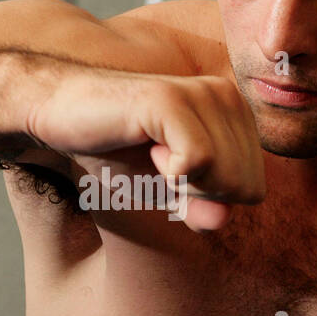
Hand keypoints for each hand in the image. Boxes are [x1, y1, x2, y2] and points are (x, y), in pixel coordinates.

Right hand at [28, 69, 265, 231]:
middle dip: (201, 194)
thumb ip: (200, 206)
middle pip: (245, 185)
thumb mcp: (166, 190)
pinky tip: (149, 148)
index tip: (176, 174)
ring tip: (154, 152)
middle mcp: (226, 97)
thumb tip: (221, 221)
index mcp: (235, 114)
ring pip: (226, 175)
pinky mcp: (172, 101)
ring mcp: (201, 94)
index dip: (211, 199)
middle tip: (162, 165)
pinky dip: (169, 172)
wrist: (63, 114)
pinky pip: (198, 161)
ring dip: (182, 182)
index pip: (253, 188)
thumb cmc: (117, 149)